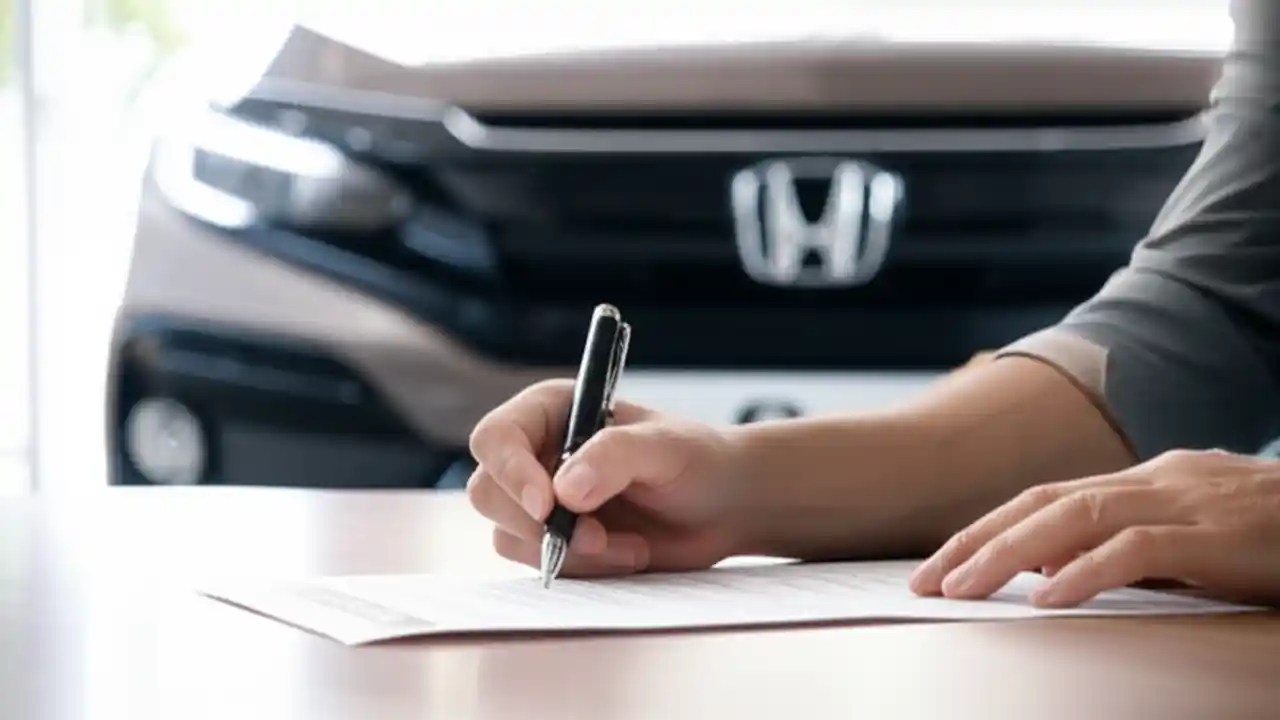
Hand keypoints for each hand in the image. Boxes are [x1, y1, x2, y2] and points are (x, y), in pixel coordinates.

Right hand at [467, 380, 745, 576]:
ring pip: (509, 536)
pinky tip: (628, 553)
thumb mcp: (667, 446)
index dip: (510, 472)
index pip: (497, 438)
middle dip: (538, 524)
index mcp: (552, 411)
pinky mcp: (554, 541)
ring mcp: (541, 500)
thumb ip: (615, 455)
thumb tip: (564, 489)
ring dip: (570, 551)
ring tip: (630, 545)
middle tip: (599, 536)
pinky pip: (539, 564)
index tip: (547, 506)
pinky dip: (583, 568)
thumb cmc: (698, 460)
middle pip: (488, 492)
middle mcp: (536, 453)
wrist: (724, 506)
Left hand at [909, 449, 1279, 606]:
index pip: (1045, 498)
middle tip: (925, 579)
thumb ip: (1124, 547)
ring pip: (1075, 516)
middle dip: (977, 540)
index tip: (939, 564)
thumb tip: (1048, 570)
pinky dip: (1086, 569)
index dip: (987, 529)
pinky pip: (1138, 548)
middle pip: (1044, 502)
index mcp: (1144, 480)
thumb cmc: (1273, 536)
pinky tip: (1046, 596)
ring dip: (1009, 553)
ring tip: (961, 588)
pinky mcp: (1218, 533)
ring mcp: (1186, 501)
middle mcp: (1155, 480)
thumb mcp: (1191, 538)